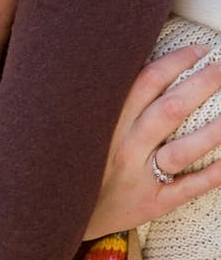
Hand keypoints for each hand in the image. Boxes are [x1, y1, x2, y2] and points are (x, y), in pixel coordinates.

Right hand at [84, 45, 220, 239]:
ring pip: (183, 151)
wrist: (54, 210)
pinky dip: (212, 175)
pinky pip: (186, 189)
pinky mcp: (151, 203)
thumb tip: (124, 62)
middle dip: (202, 85)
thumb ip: (100, 96)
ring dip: (214, 131)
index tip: (198, 50)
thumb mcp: (77, 123)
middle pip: (170, 109)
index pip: (146, 81)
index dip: (175, 62)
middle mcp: (124, 145)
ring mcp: (139, 176)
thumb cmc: (71, 157)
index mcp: (107, 120)